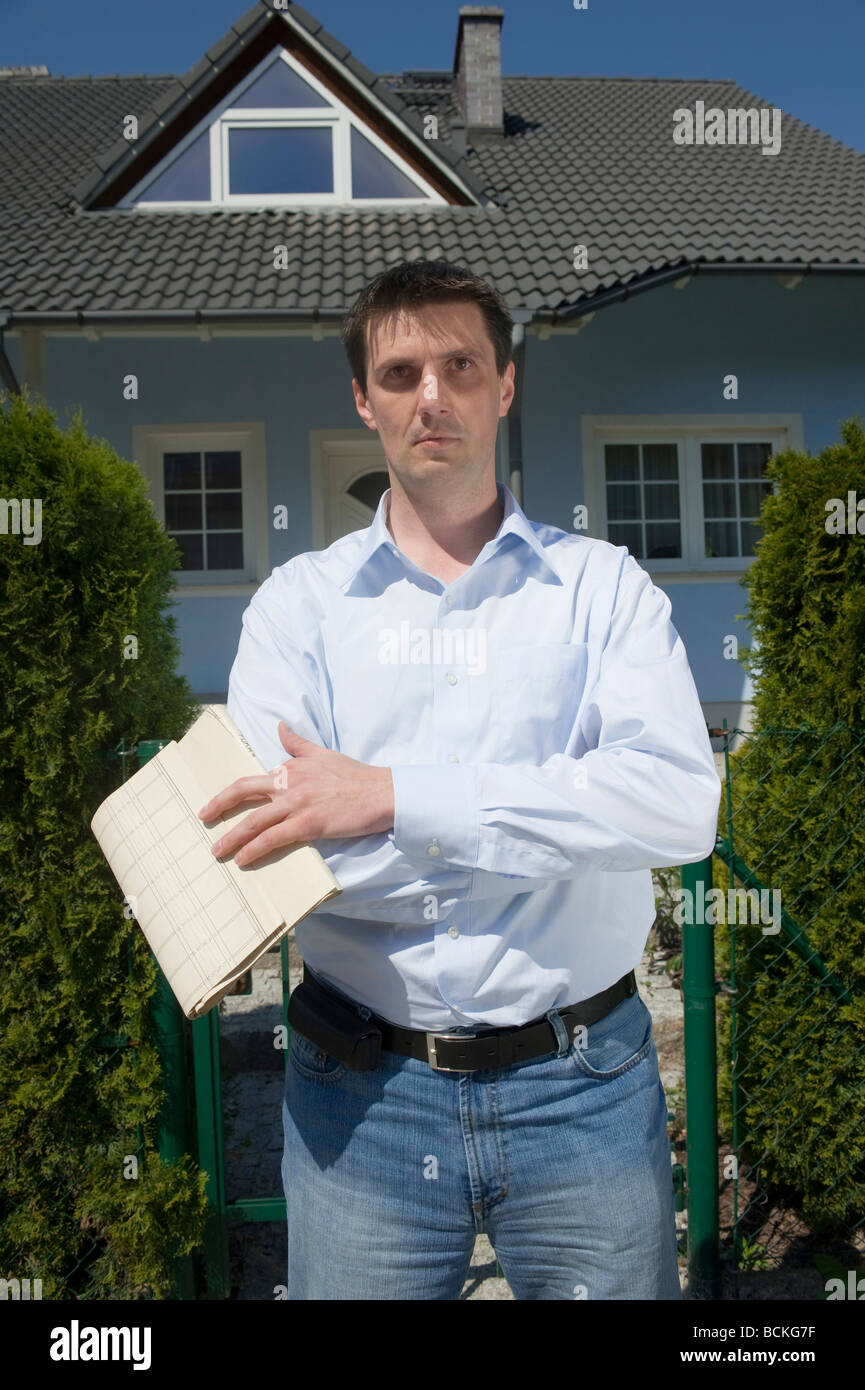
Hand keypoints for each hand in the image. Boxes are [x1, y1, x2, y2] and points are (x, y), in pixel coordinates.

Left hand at [197, 721, 394, 867]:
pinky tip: (243, 859)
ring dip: (232, 839)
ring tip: (218, 852)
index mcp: (290, 768)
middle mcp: (289, 783)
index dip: (227, 795)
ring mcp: (298, 803)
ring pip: (255, 822)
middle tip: (203, 821)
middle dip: (218, 809)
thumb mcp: (323, 753)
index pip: (250, 782)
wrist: (381, 792)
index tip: (212, 806)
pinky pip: (274, 838)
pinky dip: (255, 849)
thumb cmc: (356, 776)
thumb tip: (280, 726)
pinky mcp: (309, 823)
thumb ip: (297, 743)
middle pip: (243, 795)